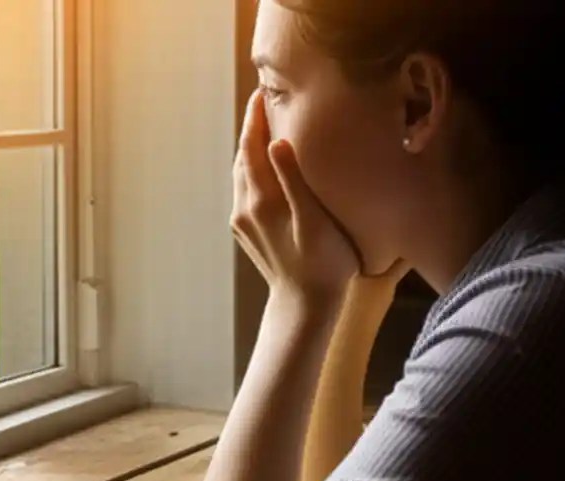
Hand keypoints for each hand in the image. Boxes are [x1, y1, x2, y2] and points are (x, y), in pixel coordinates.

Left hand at [232, 90, 359, 307]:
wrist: (304, 305)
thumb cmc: (323, 263)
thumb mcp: (313, 221)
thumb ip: (293, 181)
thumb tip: (275, 143)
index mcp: (261, 200)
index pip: (252, 147)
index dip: (256, 118)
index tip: (263, 91)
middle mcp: (244, 208)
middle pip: (242, 156)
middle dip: (251, 127)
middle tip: (264, 100)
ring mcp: (242, 221)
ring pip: (241, 173)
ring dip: (249, 147)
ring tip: (264, 124)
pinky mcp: (246, 230)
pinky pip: (244, 189)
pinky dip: (251, 168)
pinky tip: (264, 164)